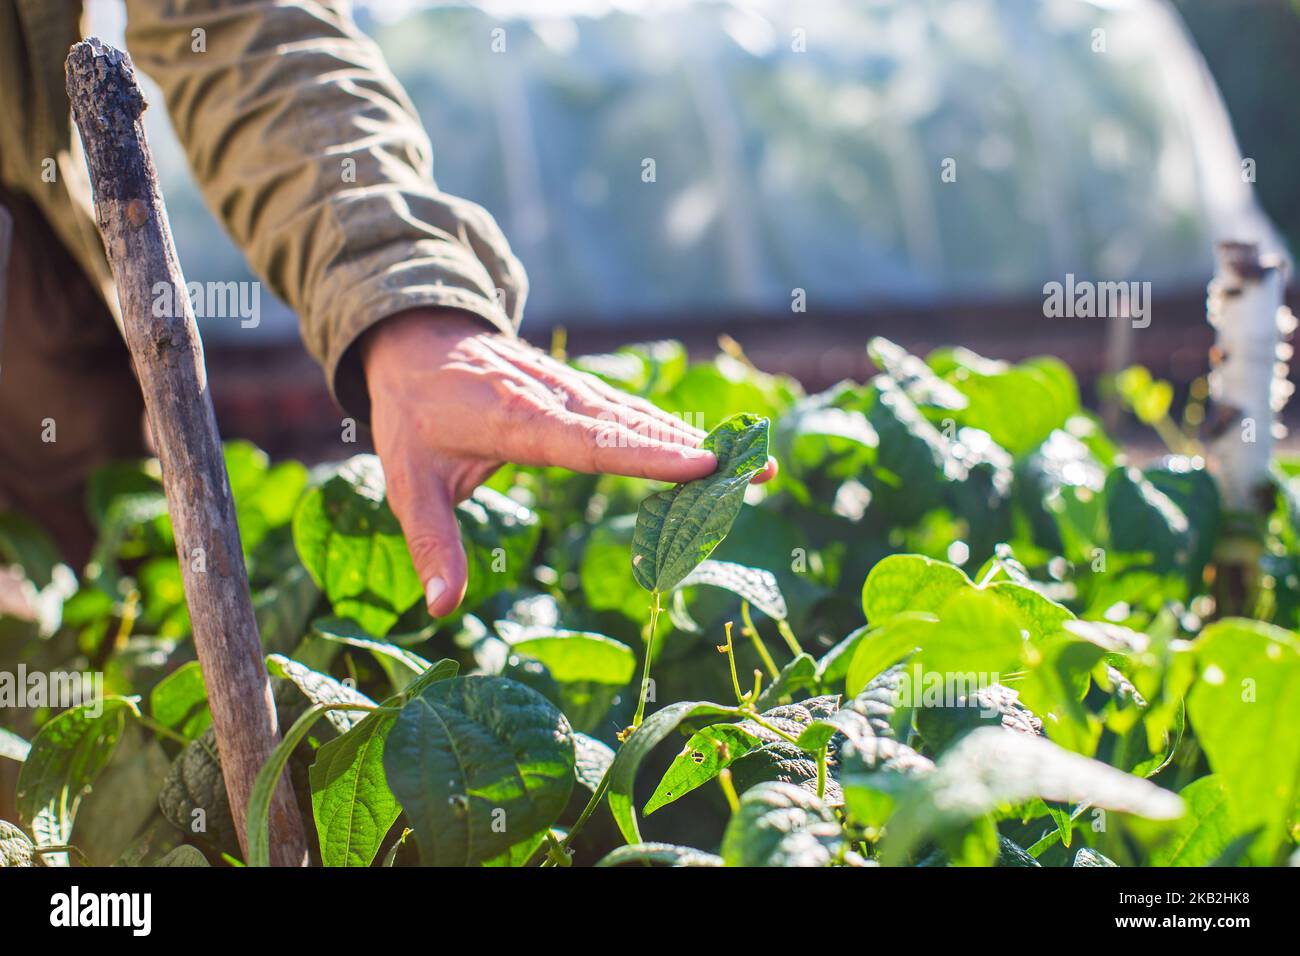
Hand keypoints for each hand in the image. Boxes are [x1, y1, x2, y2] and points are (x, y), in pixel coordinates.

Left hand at [361, 309, 776, 615]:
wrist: (417, 338)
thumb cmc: (414, 415)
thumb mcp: (409, 482)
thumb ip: (431, 544)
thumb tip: (441, 608)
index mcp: (515, 419)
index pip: (590, 440)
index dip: (648, 453)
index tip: (704, 462)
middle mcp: (554, 398)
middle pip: (635, 426)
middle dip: (701, 450)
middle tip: (765, 471)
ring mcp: (572, 389)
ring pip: (643, 416)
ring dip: (700, 440)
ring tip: (760, 463)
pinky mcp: (581, 391)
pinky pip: (634, 412)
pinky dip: (675, 431)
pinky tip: (715, 450)